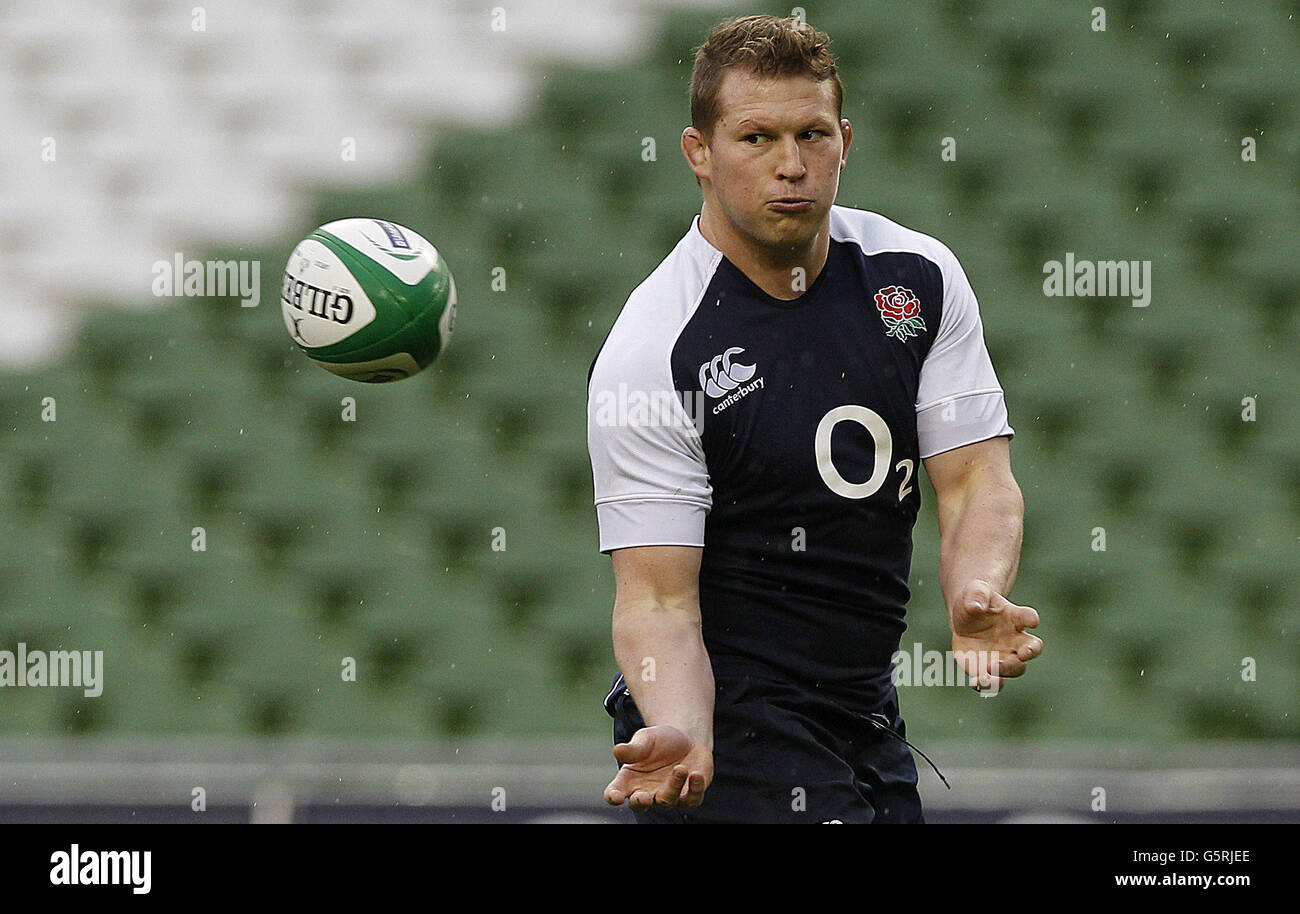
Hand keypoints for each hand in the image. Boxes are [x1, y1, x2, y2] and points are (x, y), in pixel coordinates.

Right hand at [604, 725, 712, 810]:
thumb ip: (633, 748)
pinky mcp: (689, 795)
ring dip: (673, 786)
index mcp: (629, 779)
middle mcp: (646, 791)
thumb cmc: (659, 741)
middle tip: (644, 796)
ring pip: (668, 801)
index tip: (616, 797)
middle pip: (639, 805)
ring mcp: (668, 796)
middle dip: (641, 802)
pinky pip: (692, 799)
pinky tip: (696, 774)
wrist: (687, 738)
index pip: (615, 792)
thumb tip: (617, 751)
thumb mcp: (645, 739)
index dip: (613, 797)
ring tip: (680, 768)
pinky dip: (695, 789)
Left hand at [950, 579, 1041, 693]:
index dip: (1032, 619)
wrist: (964, 618)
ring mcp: (1003, 656)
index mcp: (1015, 617)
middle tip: (1019, 656)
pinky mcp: (987, 669)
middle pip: (1031, 648)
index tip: (1033, 621)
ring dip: (1005, 672)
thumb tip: (975, 606)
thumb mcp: (974, 592)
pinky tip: (976, 682)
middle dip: (1027, 654)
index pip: (1028, 616)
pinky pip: (992, 680)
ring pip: (1015, 669)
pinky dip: (986, 684)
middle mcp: (1015, 640)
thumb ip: (977, 595)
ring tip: (990, 672)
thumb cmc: (975, 602)